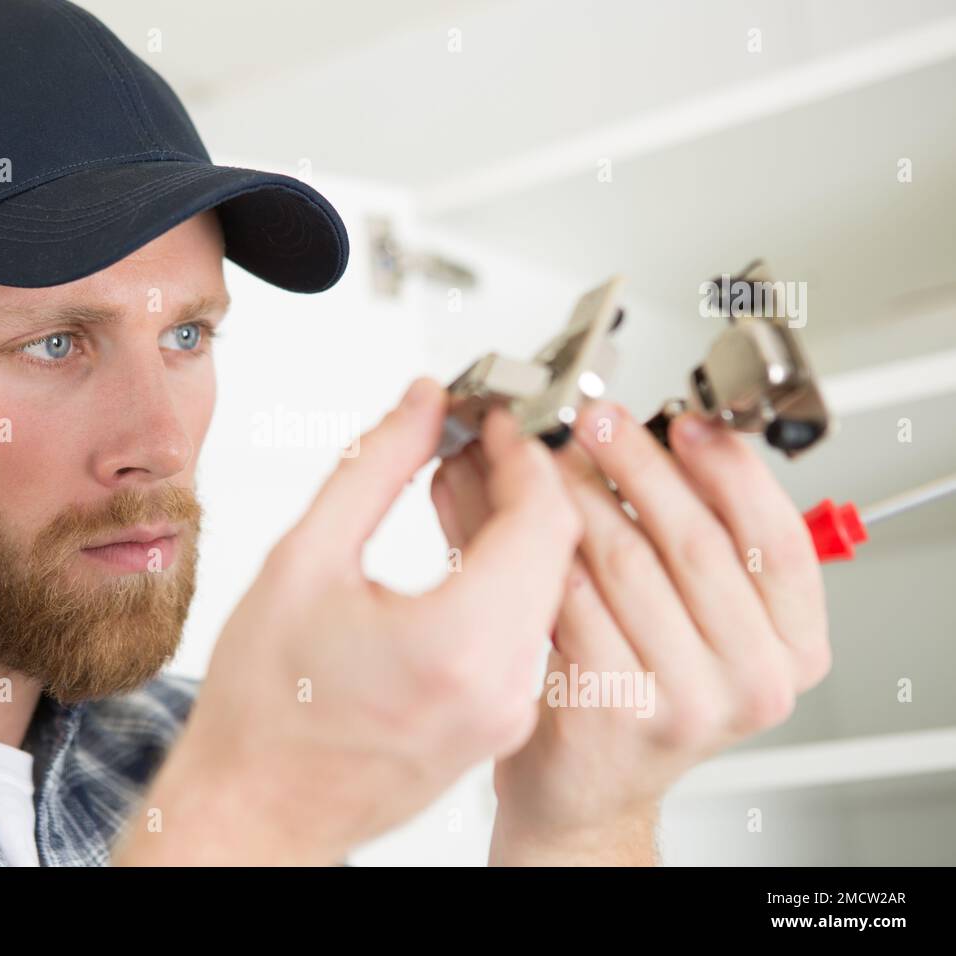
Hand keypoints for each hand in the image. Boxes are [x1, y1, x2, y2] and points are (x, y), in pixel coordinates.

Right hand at [111, 379, 580, 864]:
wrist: (253, 811)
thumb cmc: (262, 709)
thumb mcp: (304, 558)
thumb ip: (374, 467)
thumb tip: (423, 406)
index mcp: (459, 643)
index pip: (541, 517)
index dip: (523, 451)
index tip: (493, 418)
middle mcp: (502, 686)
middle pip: (557, 550)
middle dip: (523, 481)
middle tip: (478, 438)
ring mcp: (508, 712)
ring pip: (547, 588)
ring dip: (517, 527)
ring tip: (465, 482)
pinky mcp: (500, 725)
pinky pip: (528, 628)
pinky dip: (507, 575)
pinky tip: (465, 546)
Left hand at [430, 401, 830, 864]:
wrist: (589, 784)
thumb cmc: (640, 688)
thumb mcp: (699, 619)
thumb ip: (694, 535)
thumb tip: (651, 430)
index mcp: (792, 645)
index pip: (778, 536)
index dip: (729, 468)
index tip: (682, 421)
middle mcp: (752, 678)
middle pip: (694, 538)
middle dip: (634, 463)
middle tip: (591, 420)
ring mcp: (686, 699)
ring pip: (620, 559)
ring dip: (571, 491)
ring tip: (536, 454)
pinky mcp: (613, 706)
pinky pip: (569, 597)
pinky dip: (536, 543)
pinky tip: (510, 513)